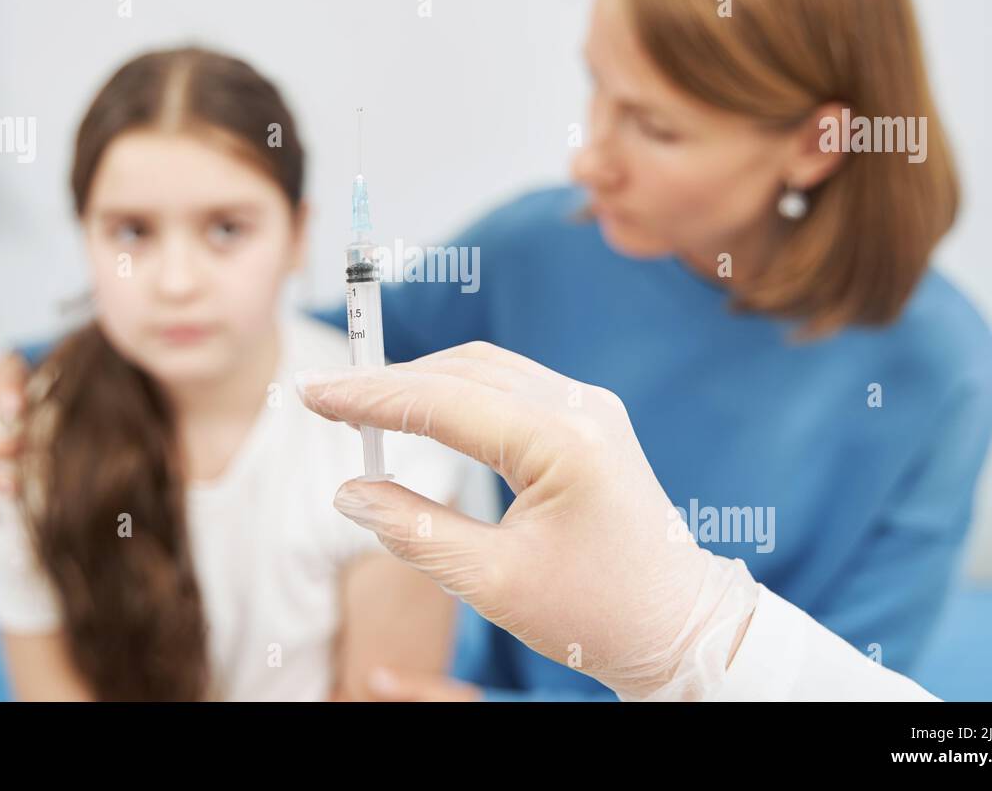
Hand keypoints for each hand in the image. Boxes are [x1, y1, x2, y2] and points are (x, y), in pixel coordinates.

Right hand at [295, 341, 758, 700]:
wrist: (679, 623)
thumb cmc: (598, 614)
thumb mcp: (494, 583)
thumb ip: (415, 531)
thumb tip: (350, 491)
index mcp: (565, 442)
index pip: (444, 401)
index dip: (369, 396)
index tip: (312, 392)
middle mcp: (581, 407)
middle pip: (462, 369)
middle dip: (387, 381)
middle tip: (323, 397)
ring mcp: (589, 406)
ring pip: (484, 368)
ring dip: (419, 380)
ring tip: (359, 404)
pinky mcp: (587, 417)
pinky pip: (508, 384)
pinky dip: (454, 391)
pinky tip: (419, 410)